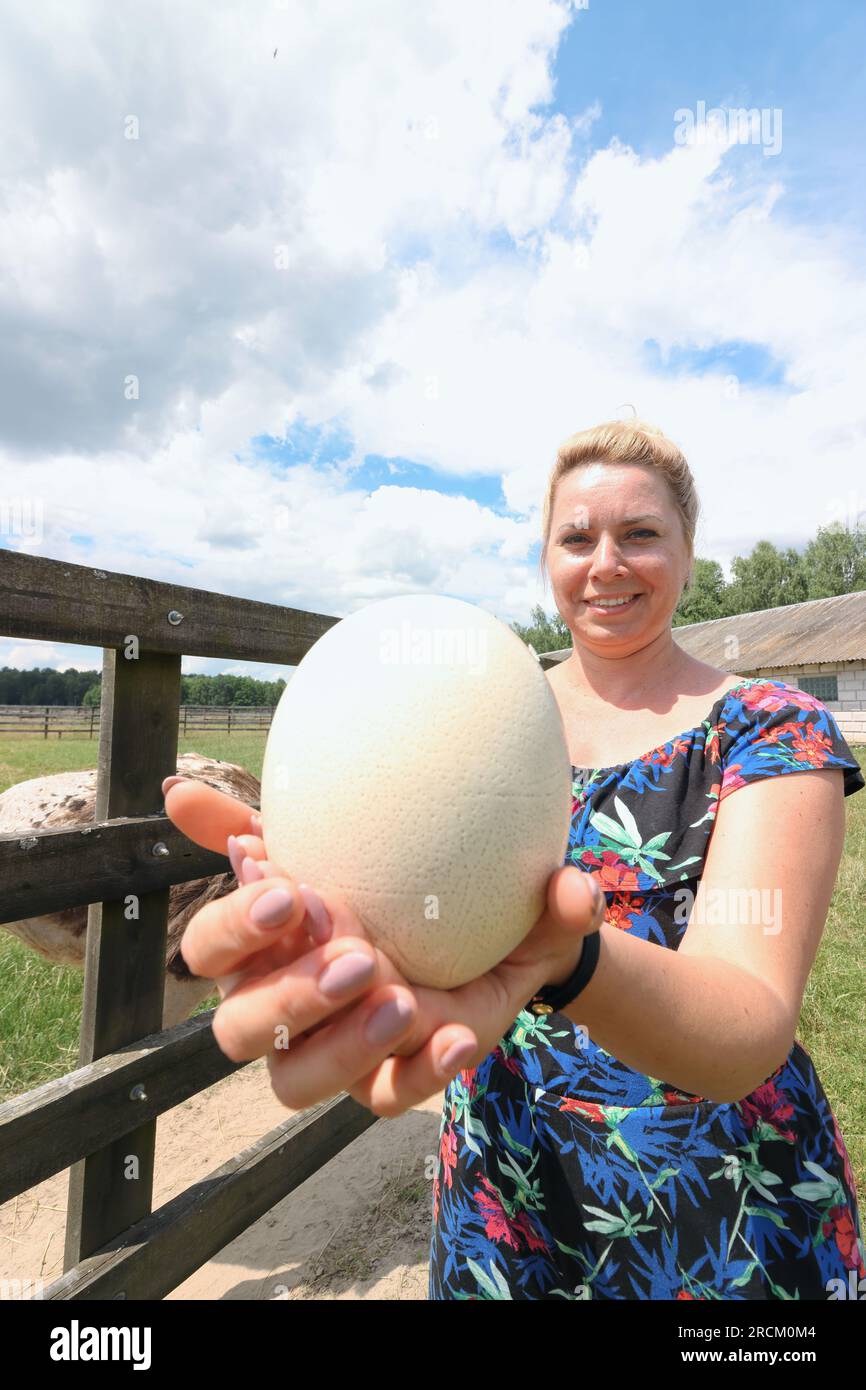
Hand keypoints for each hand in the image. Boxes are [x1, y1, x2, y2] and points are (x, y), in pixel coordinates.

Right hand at [163, 776, 603, 1117]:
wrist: (470, 916)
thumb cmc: (371, 878)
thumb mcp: (324, 842)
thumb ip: (247, 822)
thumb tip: (175, 791)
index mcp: (248, 950)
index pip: (207, 948)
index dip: (237, 927)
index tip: (292, 894)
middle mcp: (270, 1011)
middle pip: (237, 1029)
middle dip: (292, 995)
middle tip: (358, 958)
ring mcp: (322, 1055)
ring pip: (295, 1082)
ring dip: (345, 1047)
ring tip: (404, 1004)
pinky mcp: (380, 1081)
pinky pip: (387, 1098)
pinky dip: (422, 1073)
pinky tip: (459, 1038)